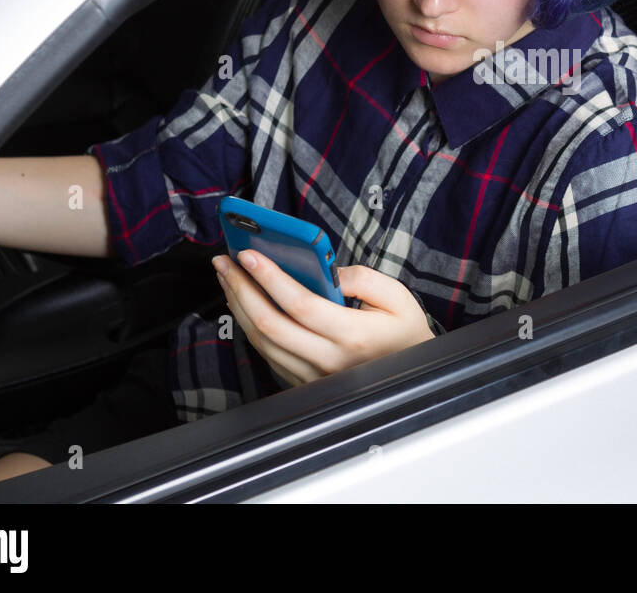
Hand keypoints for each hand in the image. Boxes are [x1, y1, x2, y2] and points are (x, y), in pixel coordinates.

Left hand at [211, 250, 434, 387]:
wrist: (411, 378)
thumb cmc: (404, 333)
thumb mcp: (398, 297)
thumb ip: (362, 278)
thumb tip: (326, 270)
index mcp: (352, 335)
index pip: (300, 304)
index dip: (270, 278)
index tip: (248, 254)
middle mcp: (328, 360)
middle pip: (270, 324)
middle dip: (241, 289)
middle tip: (225, 262)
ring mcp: (312, 376)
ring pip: (261, 342)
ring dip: (238, 307)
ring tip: (228, 278)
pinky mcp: (304, 382)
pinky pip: (268, 354)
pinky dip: (250, 327)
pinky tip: (243, 303)